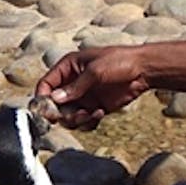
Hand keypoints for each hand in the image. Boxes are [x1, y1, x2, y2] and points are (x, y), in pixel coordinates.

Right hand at [34, 46, 148, 128]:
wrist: (143, 70)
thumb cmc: (119, 61)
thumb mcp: (95, 71)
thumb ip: (75, 87)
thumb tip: (54, 99)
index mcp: (68, 68)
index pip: (46, 84)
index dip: (42, 97)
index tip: (47, 110)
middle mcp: (72, 84)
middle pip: (54, 105)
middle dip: (61, 114)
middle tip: (73, 115)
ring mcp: (83, 97)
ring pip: (68, 117)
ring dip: (76, 120)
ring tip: (89, 114)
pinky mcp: (95, 108)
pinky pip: (84, 122)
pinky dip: (88, 122)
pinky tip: (99, 113)